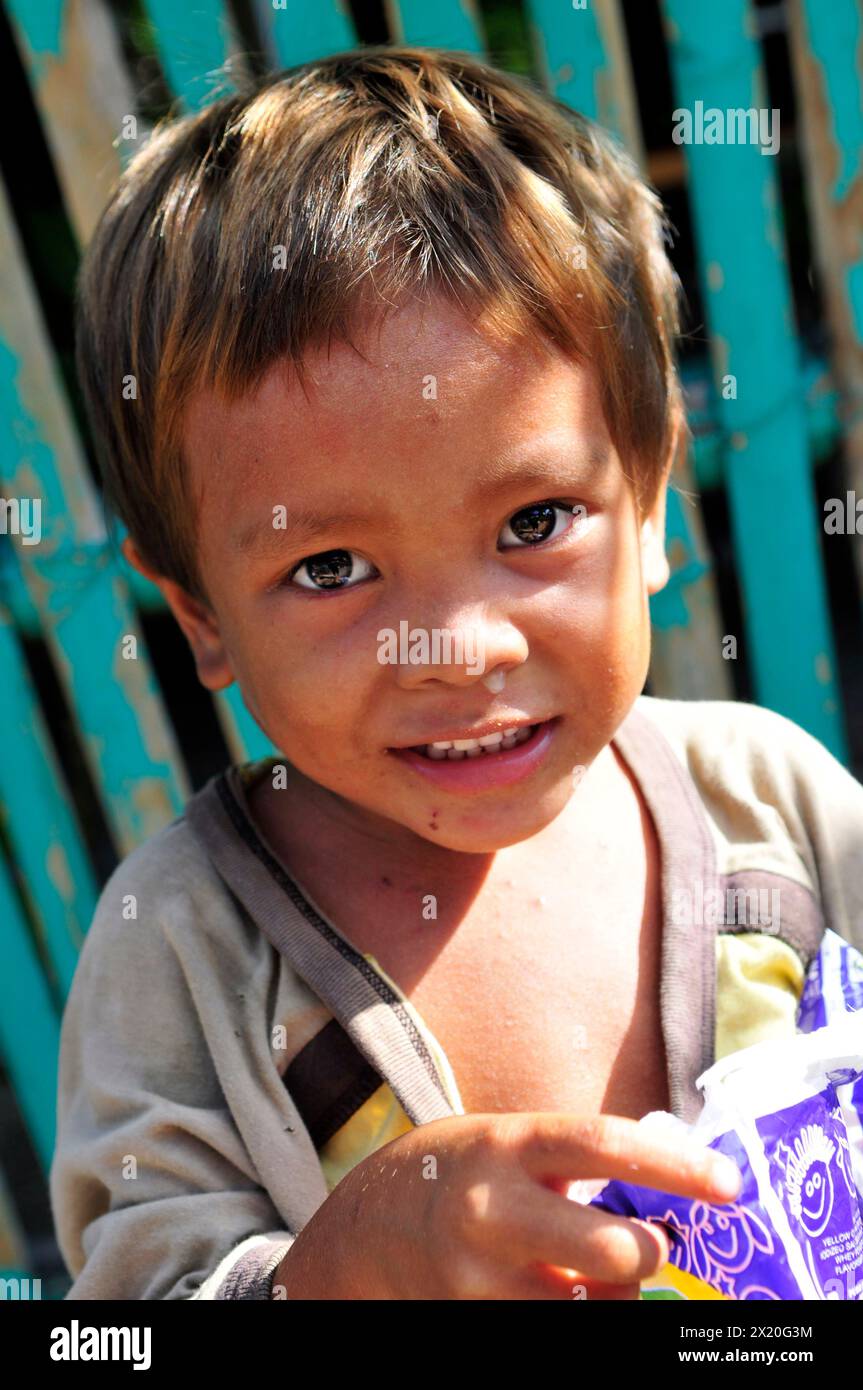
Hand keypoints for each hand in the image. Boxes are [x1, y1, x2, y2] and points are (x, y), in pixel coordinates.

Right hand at [271, 1110, 740, 1299]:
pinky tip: (555, 1296)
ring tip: (583, 1274)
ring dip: (614, 1297)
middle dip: (648, 1251)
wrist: (366, 1229)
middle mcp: (493, 1213)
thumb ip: (575, 1160)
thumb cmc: (461, 1174)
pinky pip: (562, 1335)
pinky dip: (579, 1318)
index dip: (677, 1163)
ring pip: (597, 1311)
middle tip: (645, 1243)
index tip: (730, 1184)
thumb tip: (671, 1187)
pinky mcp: (477, 1329)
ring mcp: (481, 1284)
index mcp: (508, 1146)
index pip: (605, 1143)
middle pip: (615, 1251)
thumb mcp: (509, 1142)